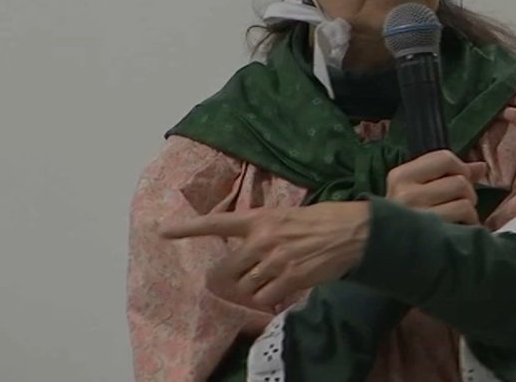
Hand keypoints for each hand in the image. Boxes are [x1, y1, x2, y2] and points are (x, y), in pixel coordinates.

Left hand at [160, 202, 369, 311]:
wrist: (351, 232)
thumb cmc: (321, 220)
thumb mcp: (286, 216)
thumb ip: (263, 230)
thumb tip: (248, 250)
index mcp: (259, 219)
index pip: (217, 223)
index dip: (188, 228)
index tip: (163, 231)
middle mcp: (262, 239)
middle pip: (227, 270)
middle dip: (229, 280)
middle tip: (238, 281)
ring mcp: (275, 261)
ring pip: (246, 287)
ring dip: (253, 290)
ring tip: (270, 281)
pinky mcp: (290, 279)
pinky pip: (265, 298)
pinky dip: (269, 299)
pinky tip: (281, 291)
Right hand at [385, 150, 488, 224]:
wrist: (386, 252)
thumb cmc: (404, 221)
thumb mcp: (417, 191)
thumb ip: (447, 175)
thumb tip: (481, 166)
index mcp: (400, 176)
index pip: (444, 158)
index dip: (460, 168)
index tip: (459, 180)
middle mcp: (406, 193)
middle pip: (459, 180)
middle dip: (467, 193)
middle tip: (460, 205)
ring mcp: (418, 215)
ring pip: (465, 200)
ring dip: (469, 211)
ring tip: (460, 220)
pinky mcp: (431, 234)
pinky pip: (465, 218)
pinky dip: (470, 224)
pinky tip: (461, 232)